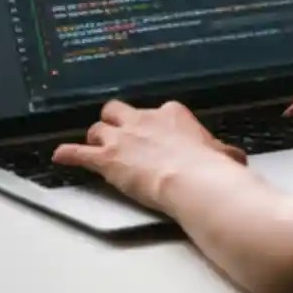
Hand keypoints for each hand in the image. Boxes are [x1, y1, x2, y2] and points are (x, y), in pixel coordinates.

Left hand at [53, 100, 248, 212]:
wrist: (193, 180)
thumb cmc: (210, 168)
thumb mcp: (223, 154)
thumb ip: (222, 153)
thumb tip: (234, 159)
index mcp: (172, 114)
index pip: (156, 113)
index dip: (152, 127)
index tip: (155, 138)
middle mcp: (143, 119)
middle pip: (118, 111)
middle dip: (115, 122)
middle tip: (117, 134)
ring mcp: (121, 138)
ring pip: (97, 129)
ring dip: (95, 139)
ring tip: (93, 147)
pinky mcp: (106, 158)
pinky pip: (78, 152)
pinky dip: (68, 154)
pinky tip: (59, 156)